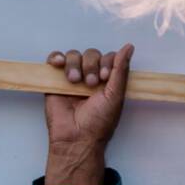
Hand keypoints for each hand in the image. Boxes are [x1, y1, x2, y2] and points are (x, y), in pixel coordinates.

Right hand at [42, 45, 133, 184]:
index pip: (108, 57)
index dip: (107, 62)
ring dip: (75, 65)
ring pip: (74, 55)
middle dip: (91, 66)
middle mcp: (90, 76)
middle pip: (91, 54)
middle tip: (91, 83)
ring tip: (75, 81)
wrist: (76, 138)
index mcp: (107, 80)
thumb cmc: (98, 122)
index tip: (106, 77)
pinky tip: (59, 65)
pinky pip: (55, 60)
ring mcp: (72, 77)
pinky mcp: (55, 80)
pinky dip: (57, 58)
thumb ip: (121, 70)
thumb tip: (129, 47)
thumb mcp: (116, 96)